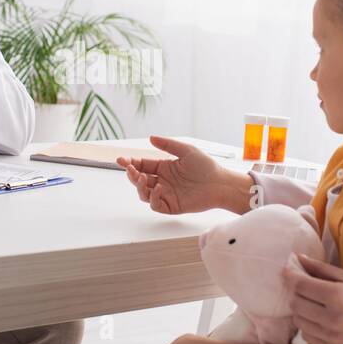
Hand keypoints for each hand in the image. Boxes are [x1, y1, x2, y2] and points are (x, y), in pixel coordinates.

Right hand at [118, 135, 253, 214]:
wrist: (220, 183)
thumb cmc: (206, 166)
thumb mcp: (186, 150)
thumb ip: (168, 145)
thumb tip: (151, 137)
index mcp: (163, 168)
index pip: (142, 165)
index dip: (131, 163)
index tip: (122, 159)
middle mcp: (162, 181)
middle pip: (139, 180)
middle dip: (131, 174)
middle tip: (130, 168)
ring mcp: (166, 194)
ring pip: (144, 193)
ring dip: (139, 186)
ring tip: (142, 177)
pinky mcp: (172, 206)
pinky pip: (156, 204)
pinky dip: (153, 197)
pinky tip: (158, 188)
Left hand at [283, 254, 342, 343]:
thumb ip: (322, 269)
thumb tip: (299, 259)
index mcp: (336, 296)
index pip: (300, 285)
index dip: (290, 275)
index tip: (288, 270)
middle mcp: (331, 317)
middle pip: (295, 302)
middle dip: (295, 292)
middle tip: (303, 285)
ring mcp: (330, 335)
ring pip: (298, 320)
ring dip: (300, 309)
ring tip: (312, 302)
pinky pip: (306, 335)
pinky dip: (307, 325)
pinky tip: (318, 317)